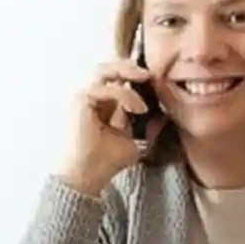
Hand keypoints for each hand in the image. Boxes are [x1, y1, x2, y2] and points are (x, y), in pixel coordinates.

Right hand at [59, 59, 167, 196]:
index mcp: (101, 104)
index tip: (155, 79)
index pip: (116, 79)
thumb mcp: (135, 141)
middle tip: (150, 74)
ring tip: (145, 78)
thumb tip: (164, 117)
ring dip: (126, 71)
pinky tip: (139, 108)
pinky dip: (125, 96)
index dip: (134, 75)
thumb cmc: (106, 162)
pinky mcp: (80, 101)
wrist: (88, 176)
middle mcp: (90, 98)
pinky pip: (106, 89)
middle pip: (108, 69)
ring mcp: (83, 98)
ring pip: (104, 71)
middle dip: (130, 67)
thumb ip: (147, 127)